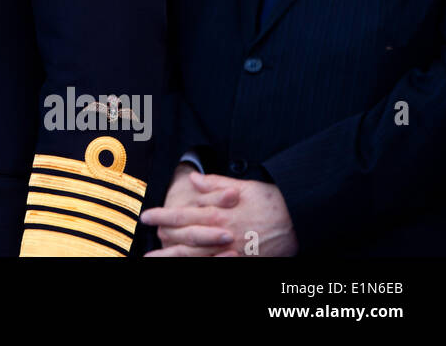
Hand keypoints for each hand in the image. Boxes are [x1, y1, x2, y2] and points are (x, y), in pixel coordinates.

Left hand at [143, 168, 298, 255]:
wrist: (299, 219)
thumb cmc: (271, 200)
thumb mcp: (242, 186)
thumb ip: (214, 184)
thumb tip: (193, 179)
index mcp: (219, 214)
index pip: (183, 215)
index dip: (163, 216)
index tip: (147, 216)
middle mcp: (222, 234)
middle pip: (186, 240)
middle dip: (165, 242)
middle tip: (148, 245)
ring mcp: (232, 251)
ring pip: (198, 257)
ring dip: (177, 258)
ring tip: (158, 260)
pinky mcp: (244, 261)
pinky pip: (218, 265)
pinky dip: (203, 266)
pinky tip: (191, 266)